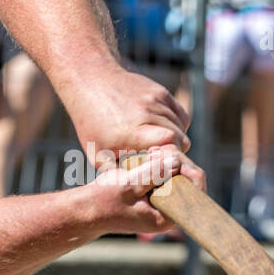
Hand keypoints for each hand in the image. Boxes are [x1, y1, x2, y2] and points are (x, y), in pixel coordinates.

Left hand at [62, 63, 191, 169]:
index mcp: (131, 132)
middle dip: (176, 153)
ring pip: (182, 128)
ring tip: (159, 146)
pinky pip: (181, 115)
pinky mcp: (161, 92)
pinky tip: (163, 131)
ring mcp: (155, 101)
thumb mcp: (97, 154)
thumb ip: (118, 173)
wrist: (91, 82)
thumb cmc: (92, 123)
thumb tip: (135, 193)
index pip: (169, 144)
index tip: (165, 167)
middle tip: (164, 162)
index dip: (173, 158)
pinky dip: (178, 125)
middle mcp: (146, 114)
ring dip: (176, 140)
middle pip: (181, 139)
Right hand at [86, 144, 204, 234]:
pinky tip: (148, 158)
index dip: (187, 169)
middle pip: (189, 181)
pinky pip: (167, 176)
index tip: (169, 156)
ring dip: (167, 161)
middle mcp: (168, 212)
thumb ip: (154, 173)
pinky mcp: (155, 195)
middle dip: (175, 162)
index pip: (195, 192)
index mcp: (166, 218)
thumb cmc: (103, 201)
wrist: (86, 209)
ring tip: (149, 154)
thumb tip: (176, 161)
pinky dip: (160, 165)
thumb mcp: (129, 184)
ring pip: (178, 176)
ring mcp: (163, 204)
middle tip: (154, 152)